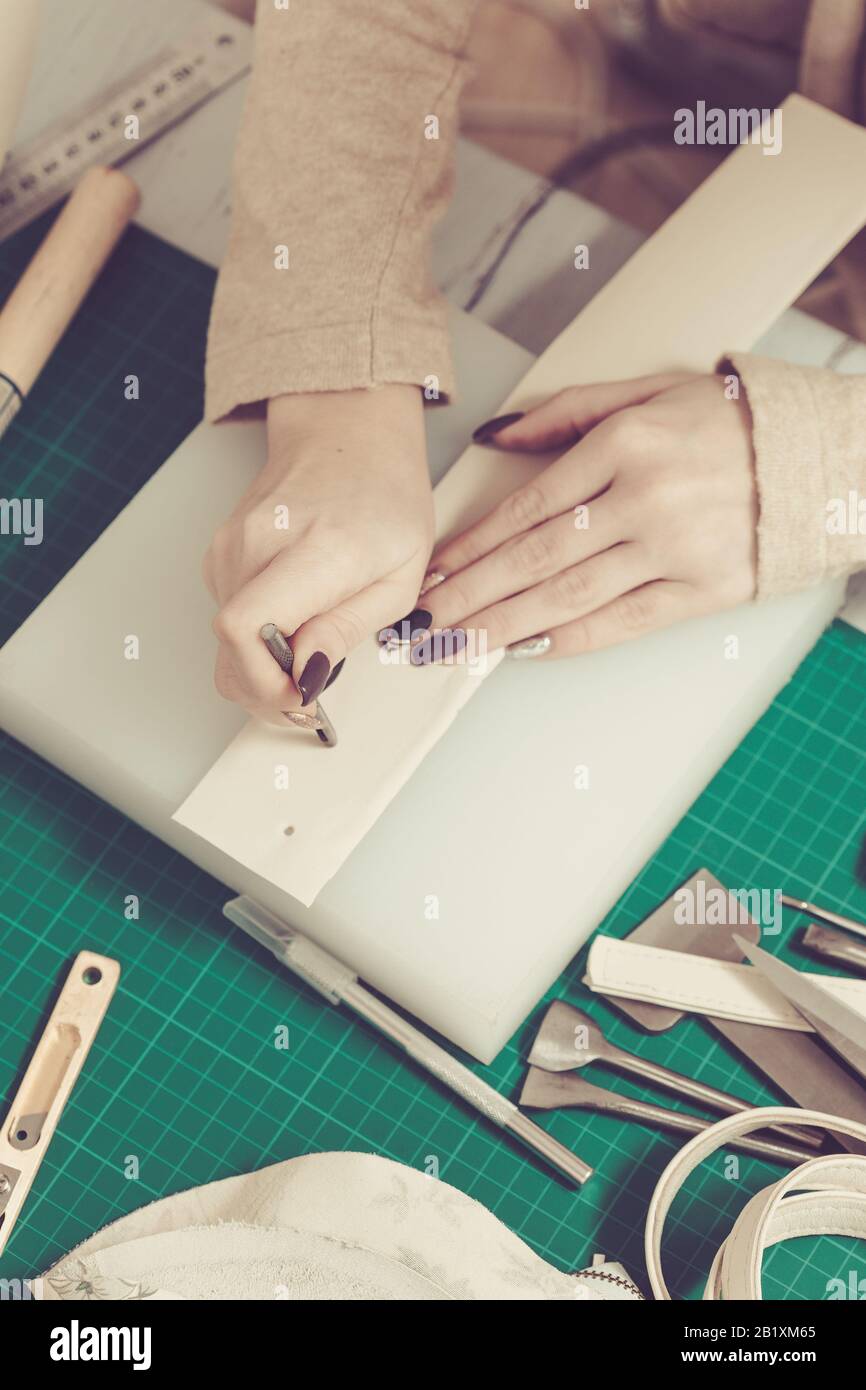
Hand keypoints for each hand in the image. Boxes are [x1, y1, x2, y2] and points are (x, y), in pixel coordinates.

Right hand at [204, 384, 433, 718]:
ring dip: (265, 662)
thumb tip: (305, 674)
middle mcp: (258, 544)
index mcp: (315, 549)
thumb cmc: (385, 498)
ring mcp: (230, 546)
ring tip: (313, 641)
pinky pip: (231, 616)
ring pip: (228, 642)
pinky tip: (295, 618)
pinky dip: (259, 635)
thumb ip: (347, 628)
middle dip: (267, 688)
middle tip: (310, 690)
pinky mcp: (220, 552)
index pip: (246, 629)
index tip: (303, 692)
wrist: (348, 434)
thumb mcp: (401, 576)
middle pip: (229, 650)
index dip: (266, 682)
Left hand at [417, 373, 757, 658]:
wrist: (820, 459)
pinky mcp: (705, 592)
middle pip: (534, 558)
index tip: (432, 572)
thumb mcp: (646, 391)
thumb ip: (565, 412)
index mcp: (624, 444)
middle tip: (421, 624)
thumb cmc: (729, 422)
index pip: (526, 506)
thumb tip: (494, 435)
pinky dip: (570, 640)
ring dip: (503, 625)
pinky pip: (622, 623)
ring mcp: (675, 550)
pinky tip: (526, 650)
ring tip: (456, 644)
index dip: (470, 546)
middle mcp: (644, 498)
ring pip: (568, 596)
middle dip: (469, 595)